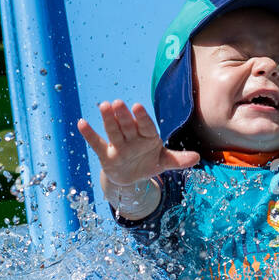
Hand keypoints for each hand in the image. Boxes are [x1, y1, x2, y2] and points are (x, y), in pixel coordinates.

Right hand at [77, 100, 198, 197]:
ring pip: (113, 130)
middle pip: (127, 125)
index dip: (142, 117)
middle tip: (118, 103)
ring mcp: (118, 145)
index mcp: (148, 137)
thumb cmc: (149, 162)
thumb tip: (197, 158)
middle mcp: (132, 138)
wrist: (132, 177)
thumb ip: (178, 159)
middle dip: (123, 115)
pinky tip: (81, 123)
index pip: (146, 126)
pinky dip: (89, 134)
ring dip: (108, 119)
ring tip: (103, 106)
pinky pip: (97, 143)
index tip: (137, 107)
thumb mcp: (164, 162)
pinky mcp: (106, 154)